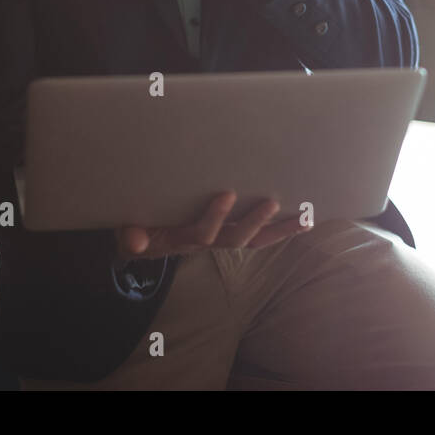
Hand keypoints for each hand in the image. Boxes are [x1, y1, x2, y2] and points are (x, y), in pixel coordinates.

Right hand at [114, 190, 310, 259]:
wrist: (143, 240)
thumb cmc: (138, 227)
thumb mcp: (128, 230)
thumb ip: (131, 235)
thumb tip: (135, 239)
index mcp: (182, 238)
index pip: (202, 233)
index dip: (215, 217)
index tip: (226, 194)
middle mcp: (207, 240)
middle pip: (236, 239)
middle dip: (254, 222)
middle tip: (271, 203)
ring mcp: (222, 237)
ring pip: (255, 239)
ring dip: (280, 230)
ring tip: (304, 217)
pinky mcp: (232, 230)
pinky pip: (261, 234)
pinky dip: (283, 229)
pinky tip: (305, 219)